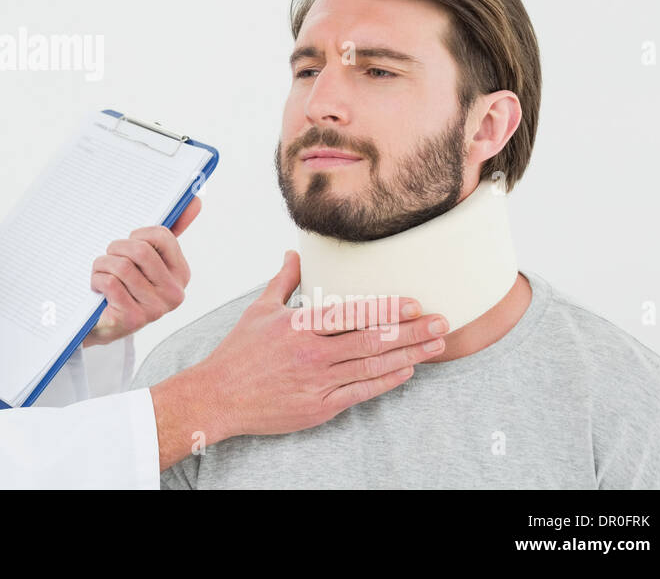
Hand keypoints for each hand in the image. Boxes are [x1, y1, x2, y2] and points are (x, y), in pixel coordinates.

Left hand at [82, 196, 200, 346]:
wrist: (104, 322)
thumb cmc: (126, 284)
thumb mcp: (148, 258)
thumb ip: (170, 231)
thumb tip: (196, 200)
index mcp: (181, 274)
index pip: (162, 236)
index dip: (137, 234)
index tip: (129, 243)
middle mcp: (174, 293)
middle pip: (139, 251)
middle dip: (116, 248)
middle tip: (109, 256)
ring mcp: (155, 309)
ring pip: (122, 266)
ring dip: (102, 264)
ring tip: (101, 271)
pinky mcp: (133, 319)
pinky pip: (110, 283)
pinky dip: (96, 279)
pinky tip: (97, 287)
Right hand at [151, 249, 449, 468]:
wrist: (218, 396)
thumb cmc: (238, 353)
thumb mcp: (259, 310)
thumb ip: (283, 281)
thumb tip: (293, 253)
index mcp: (299, 325)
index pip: (352, 313)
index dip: (386, 308)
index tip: (414, 303)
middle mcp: (312, 353)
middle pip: (371, 339)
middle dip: (411, 331)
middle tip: (441, 323)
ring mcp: (318, 381)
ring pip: (373, 366)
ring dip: (409, 355)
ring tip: (435, 346)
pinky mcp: (320, 406)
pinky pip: (362, 392)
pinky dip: (387, 381)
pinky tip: (407, 372)